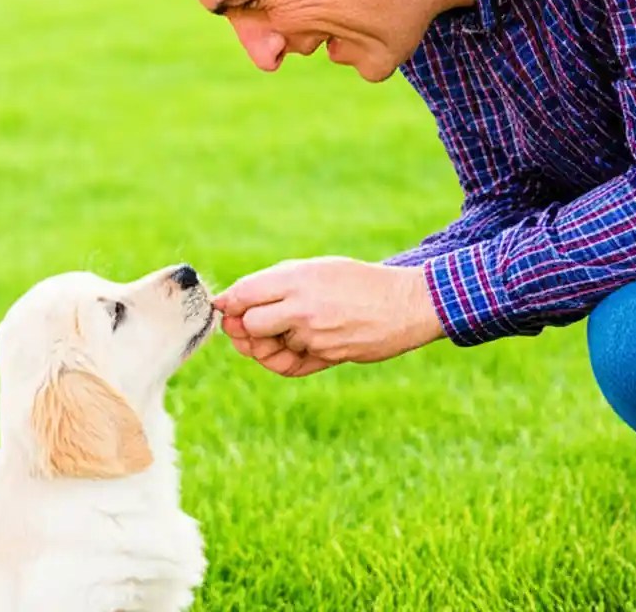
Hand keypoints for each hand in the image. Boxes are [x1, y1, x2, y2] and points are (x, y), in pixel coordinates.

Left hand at [212, 256, 445, 376]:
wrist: (406, 303)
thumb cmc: (358, 282)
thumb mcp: (318, 268)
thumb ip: (274, 282)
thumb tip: (229, 302)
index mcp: (298, 278)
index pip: (243, 294)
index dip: (230, 304)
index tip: (229, 308)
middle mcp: (303, 307)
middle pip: (250, 326)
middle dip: (247, 326)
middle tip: (257, 322)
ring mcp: (315, 335)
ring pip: (270, 347)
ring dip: (274, 341)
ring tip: (293, 328)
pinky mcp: (327, 356)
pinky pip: (290, 366)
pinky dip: (286, 359)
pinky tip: (296, 347)